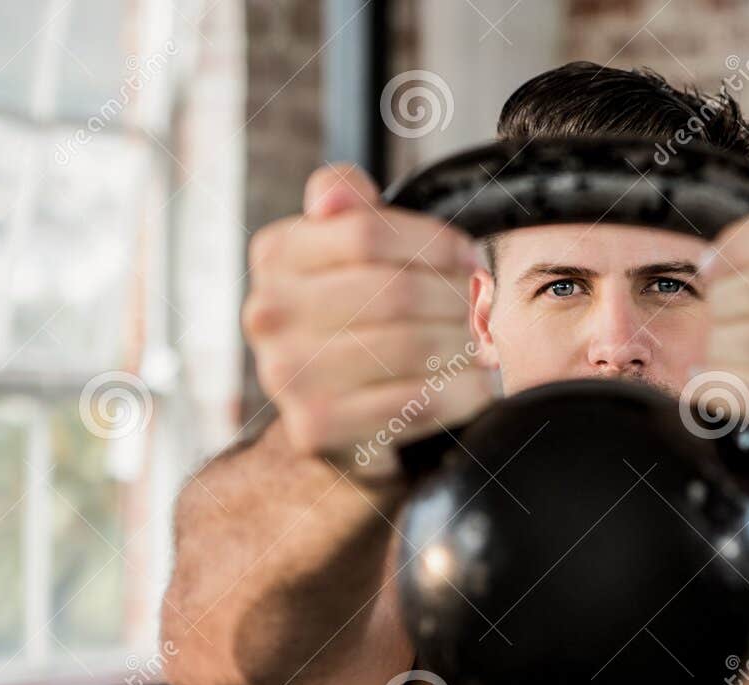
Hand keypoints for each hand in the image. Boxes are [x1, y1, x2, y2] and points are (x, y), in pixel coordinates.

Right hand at [242, 163, 492, 475]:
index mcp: (276, 255)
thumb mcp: (344, 250)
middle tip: (479, 309)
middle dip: (455, 299)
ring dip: (463, 345)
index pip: (367, 232)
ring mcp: (287, 373)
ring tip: (478, 346)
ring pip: (411, 345)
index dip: (434, 243)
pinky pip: (413, 401)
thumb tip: (330, 195)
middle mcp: (269, 312)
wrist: (332, 415)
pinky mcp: (316, 425)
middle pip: (396, 292)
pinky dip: (459, 391)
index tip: (468, 257)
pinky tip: (471, 385)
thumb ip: (348, 204)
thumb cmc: (350, 322)